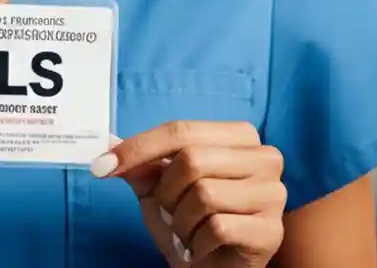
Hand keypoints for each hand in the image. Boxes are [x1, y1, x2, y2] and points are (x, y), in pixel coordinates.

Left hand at [91, 122, 285, 266]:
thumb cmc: (189, 223)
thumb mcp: (158, 188)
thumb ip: (139, 164)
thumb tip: (109, 146)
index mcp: (239, 136)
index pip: (181, 129)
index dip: (138, 147)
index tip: (103, 165)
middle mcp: (264, 157)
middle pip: (192, 160)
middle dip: (167, 193)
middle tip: (170, 212)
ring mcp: (273, 194)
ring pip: (204, 194)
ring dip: (182, 222)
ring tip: (189, 231)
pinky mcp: (271, 231)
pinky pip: (218, 227)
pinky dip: (198, 243)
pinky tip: (203, 247)